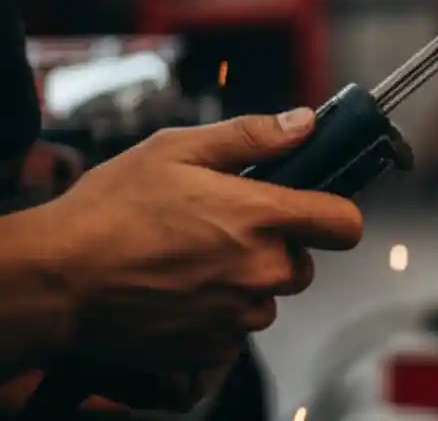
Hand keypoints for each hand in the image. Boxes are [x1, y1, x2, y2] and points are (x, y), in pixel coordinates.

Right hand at [28, 109, 362, 407]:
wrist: (56, 281)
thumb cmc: (110, 210)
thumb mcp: (176, 150)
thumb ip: (251, 137)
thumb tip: (304, 124)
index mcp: (262, 217)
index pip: (345, 224)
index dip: (334, 213)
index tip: (314, 208)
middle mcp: (261, 270)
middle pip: (303, 263)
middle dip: (276, 247)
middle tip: (224, 230)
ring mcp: (238, 315)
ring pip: (268, 297)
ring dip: (245, 282)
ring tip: (191, 260)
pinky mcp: (213, 349)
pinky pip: (235, 330)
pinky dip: (217, 314)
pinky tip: (179, 291)